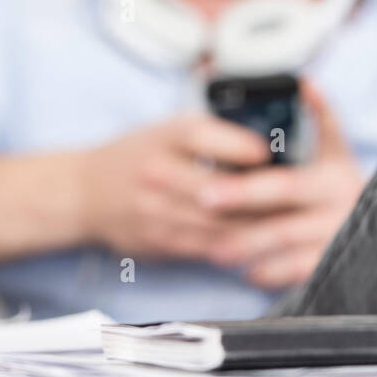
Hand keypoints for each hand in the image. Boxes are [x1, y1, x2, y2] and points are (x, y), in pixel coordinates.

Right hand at [78, 114, 269, 259]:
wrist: (84, 191)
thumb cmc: (140, 154)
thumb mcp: (169, 129)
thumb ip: (212, 134)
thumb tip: (266, 147)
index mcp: (164, 136)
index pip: (204, 136)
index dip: (241, 146)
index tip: (268, 153)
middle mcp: (157, 170)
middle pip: (214, 186)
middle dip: (256, 195)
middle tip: (291, 197)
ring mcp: (153, 208)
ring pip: (213, 222)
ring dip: (251, 226)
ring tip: (282, 224)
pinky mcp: (155, 240)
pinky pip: (202, 247)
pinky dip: (231, 245)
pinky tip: (254, 243)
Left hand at [200, 80, 365, 288]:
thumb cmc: (338, 180)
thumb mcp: (335, 147)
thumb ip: (321, 116)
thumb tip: (305, 82)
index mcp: (335, 177)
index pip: (284, 185)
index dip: (245, 189)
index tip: (207, 191)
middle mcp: (340, 212)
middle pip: (281, 223)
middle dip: (238, 225)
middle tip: (201, 226)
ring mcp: (338, 243)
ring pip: (286, 252)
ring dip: (249, 251)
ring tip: (214, 250)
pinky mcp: (336, 268)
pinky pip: (299, 275)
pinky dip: (272, 274)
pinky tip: (247, 271)